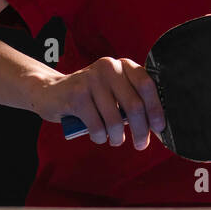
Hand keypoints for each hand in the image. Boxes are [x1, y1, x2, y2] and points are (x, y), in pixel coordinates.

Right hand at [34, 57, 165, 148]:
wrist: (51, 92)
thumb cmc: (89, 97)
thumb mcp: (112, 92)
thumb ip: (130, 101)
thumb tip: (154, 126)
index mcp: (122, 65)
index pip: (146, 85)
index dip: (156, 108)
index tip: (159, 127)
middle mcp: (109, 67)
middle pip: (134, 105)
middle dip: (141, 131)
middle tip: (141, 144)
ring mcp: (91, 80)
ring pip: (115, 120)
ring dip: (117, 137)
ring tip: (114, 139)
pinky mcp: (76, 95)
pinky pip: (97, 126)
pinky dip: (100, 137)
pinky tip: (98, 136)